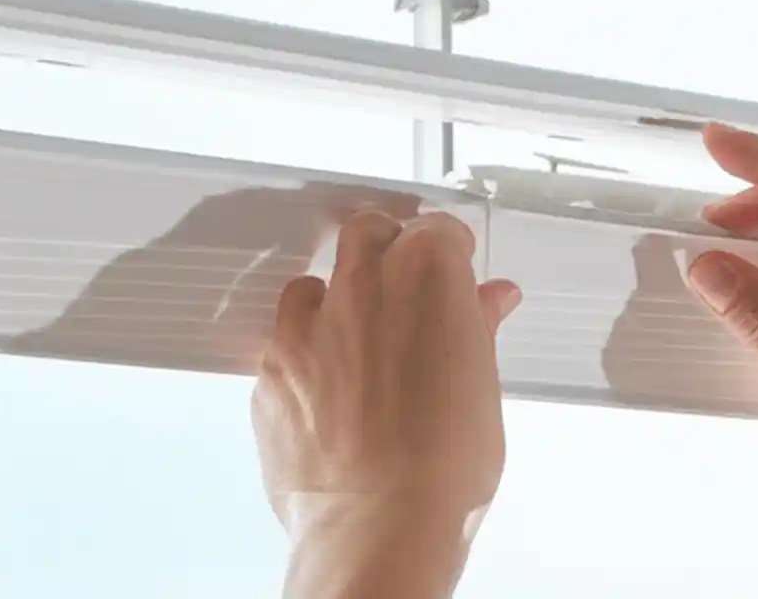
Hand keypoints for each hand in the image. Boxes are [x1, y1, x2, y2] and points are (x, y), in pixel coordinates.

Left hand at [252, 209, 520, 597]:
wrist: (380, 525)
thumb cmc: (445, 463)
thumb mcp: (484, 386)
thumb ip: (477, 327)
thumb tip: (488, 301)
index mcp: (427, 274)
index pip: (439, 231)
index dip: (451, 253)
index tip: (457, 271)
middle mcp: (362, 284)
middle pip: (369, 233)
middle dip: (389, 250)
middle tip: (409, 292)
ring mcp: (307, 324)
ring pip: (316, 284)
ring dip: (338, 301)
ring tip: (363, 346)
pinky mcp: (269, 368)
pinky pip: (284, 343)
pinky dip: (307, 356)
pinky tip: (331, 393)